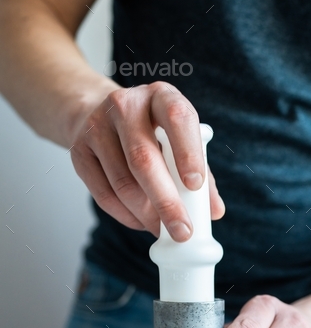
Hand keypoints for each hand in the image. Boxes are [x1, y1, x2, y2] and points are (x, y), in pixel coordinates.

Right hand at [70, 82, 224, 239]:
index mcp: (160, 96)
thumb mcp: (180, 138)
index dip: (187, 153)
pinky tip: (142, 223)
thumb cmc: (151, 130)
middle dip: (166, 202)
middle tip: (182, 231)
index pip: (177, 118)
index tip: (196, 186)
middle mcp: (125, 105)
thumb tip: (214, 212)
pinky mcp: (79, 151)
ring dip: (146, 215)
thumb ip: (201, 173)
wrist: (98, 112)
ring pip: (122, 183)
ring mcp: (96, 127)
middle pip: (143, 159)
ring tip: (164, 231)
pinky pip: (103, 195)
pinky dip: (126, 216)